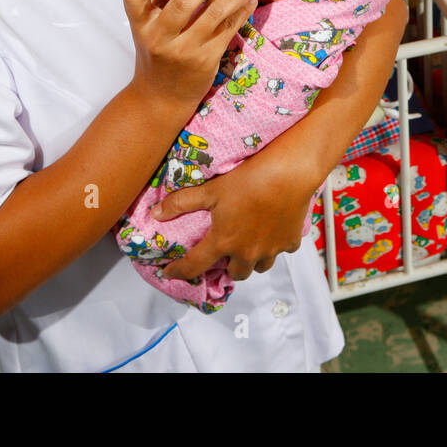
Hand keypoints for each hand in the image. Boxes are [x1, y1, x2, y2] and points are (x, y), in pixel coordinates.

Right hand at [123, 0, 257, 116]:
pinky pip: (227, 30)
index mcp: (140, 24)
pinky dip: (241, 13)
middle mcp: (159, 37)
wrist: (161, 97)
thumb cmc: (156, 55)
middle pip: (183, 2)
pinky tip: (248, 3)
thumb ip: (161, 2)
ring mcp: (184, 50)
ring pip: (213, 15)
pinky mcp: (205, 60)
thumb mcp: (149, 29)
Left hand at [152, 141, 312, 280]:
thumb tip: (156, 213)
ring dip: (251, 260)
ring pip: (259, 267)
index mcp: (223, 241)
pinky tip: (272, 230)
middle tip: (224, 253)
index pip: (194, 265)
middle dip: (227, 267)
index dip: (179, 271)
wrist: (289, 173)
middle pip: (235, 274)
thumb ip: (182, 203)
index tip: (171, 273)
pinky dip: (275, 245)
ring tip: (248, 245)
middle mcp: (247, 252)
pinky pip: (281, 251)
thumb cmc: (249, 179)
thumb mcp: (210, 189)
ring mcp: (271, 249)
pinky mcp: (290, 242)